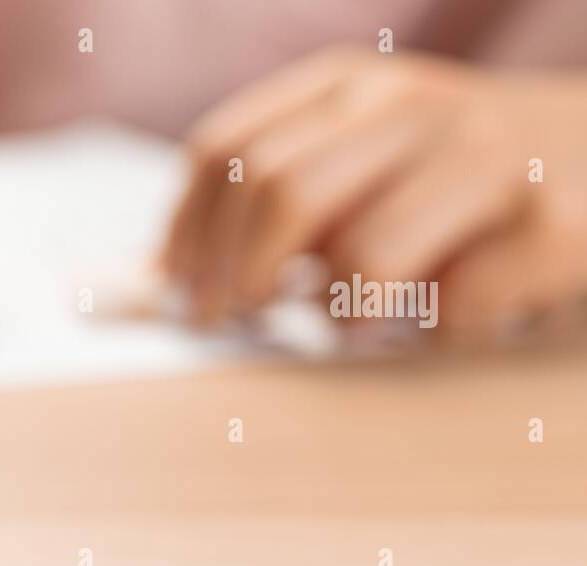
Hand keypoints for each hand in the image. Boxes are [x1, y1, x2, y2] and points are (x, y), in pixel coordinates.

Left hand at [162, 47, 586, 345]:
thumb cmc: (455, 172)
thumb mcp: (363, 148)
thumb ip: (278, 190)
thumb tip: (164, 275)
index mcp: (351, 84)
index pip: (227, 152)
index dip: (188, 235)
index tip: (180, 292)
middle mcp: (414, 105)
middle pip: (279, 195)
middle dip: (242, 278)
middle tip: (240, 321)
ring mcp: (487, 158)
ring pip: (362, 257)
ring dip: (344, 316)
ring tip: (359, 324)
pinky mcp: (550, 226)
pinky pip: (454, 308)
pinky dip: (441, 334)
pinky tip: (456, 316)